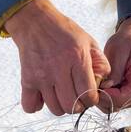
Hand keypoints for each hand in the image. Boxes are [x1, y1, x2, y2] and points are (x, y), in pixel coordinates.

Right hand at [4, 0, 109, 115]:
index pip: (88, 95)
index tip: (89, 94)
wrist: (35, 22)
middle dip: (78, 105)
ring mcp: (41, 76)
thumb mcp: (89, 41)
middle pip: (72, 106)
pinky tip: (44, 96)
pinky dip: (37, 106)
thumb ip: (101, 63)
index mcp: (77, 58)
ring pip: (55, 109)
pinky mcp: (27, 79)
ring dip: (61, 106)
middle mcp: (58, 69)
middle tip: (76, 95)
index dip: (92, 99)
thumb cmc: (64, 31)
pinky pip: (31, 106)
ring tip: (61, 94)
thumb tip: (103, 84)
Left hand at [100, 16, 130, 110]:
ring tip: (98, 87)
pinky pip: (125, 99)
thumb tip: (106, 88)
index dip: (112, 97)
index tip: (97, 91)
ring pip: (125, 104)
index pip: (130, 94)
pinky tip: (104, 86)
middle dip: (108, 99)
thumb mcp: (118, 49)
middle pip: (128, 102)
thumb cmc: (129, 39)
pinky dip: (113, 96)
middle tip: (94, 90)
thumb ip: (114, 71)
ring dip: (109, 99)